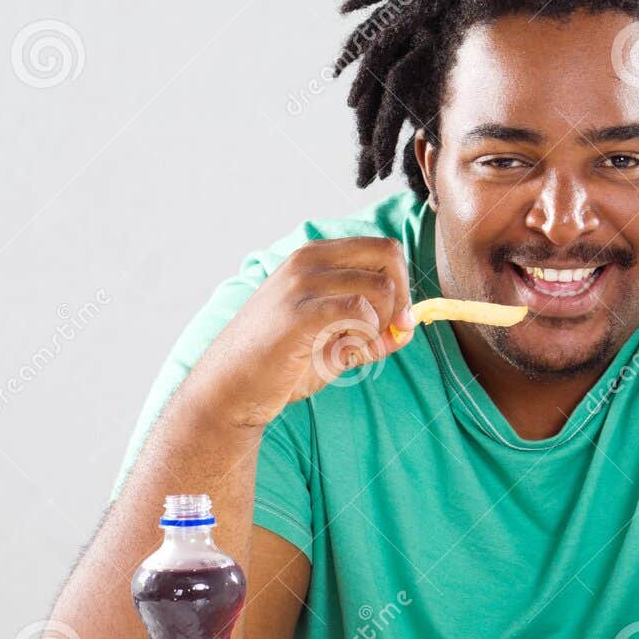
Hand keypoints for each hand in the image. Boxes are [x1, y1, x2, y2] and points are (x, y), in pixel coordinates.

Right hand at [185, 237, 415, 429]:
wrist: (228, 389)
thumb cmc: (278, 364)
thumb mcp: (333, 342)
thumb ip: (372, 331)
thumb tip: (409, 327)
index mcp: (315, 257)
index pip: (383, 248)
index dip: (402, 285)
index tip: (394, 322)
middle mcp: (308, 260)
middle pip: (390, 255)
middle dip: (400, 299)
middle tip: (382, 334)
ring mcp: (301, 283)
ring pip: (380, 288)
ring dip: (380, 324)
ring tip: (352, 346)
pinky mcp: (299, 313)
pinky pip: (359, 311)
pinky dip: (364, 337)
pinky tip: (341, 353)